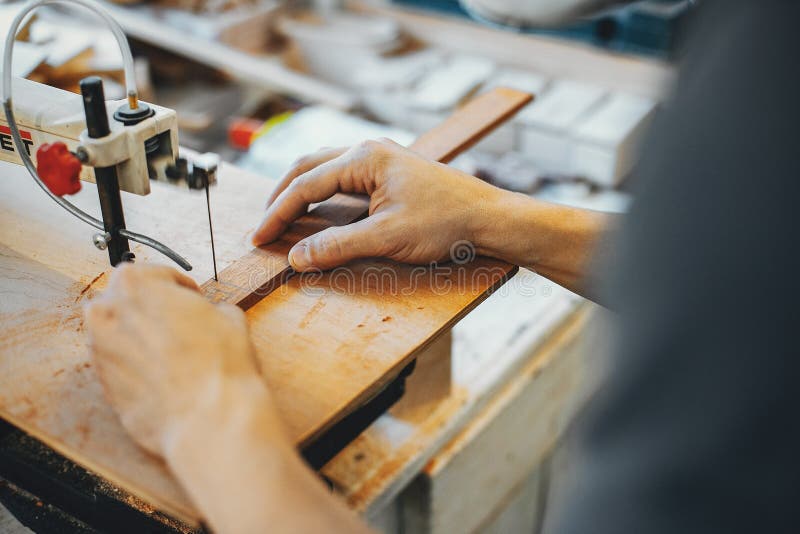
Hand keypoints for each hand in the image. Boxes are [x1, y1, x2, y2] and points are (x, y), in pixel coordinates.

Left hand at [84, 264, 281, 456]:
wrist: (209, 416)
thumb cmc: (220, 364)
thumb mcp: (229, 318)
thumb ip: (210, 308)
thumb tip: (212, 315)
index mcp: (134, 284)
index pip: (156, 274)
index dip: (180, 287)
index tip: (192, 297)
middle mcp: (107, 312)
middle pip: (128, 301)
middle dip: (152, 309)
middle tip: (179, 323)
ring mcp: (99, 350)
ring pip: (119, 333)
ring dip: (141, 337)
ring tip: (172, 352)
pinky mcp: (102, 384)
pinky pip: (118, 364)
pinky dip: (136, 365)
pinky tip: (164, 375)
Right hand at [252, 138, 507, 270]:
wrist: (489, 218)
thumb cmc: (446, 222)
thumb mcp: (387, 238)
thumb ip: (337, 246)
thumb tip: (297, 257)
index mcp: (365, 157)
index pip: (306, 184)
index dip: (278, 213)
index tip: (259, 238)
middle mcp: (370, 151)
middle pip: (309, 168)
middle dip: (282, 197)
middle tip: (264, 226)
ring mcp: (381, 160)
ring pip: (325, 170)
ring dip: (302, 193)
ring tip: (282, 218)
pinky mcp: (391, 174)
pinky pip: (344, 179)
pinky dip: (323, 195)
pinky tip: (318, 213)